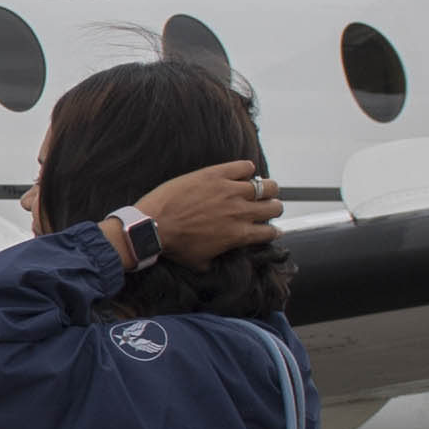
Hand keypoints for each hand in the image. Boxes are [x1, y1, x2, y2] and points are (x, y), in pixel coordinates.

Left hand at [120, 160, 281, 266]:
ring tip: (260, 188)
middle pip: (274, 207)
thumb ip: (217, 259)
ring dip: (267, 188)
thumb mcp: (200, 261)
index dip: (273, 230)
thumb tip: (220, 259)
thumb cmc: (175, 245)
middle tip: (265, 206)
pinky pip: (244, 166)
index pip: (269, 232)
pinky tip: (243, 172)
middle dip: (273, 208)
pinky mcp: (217, 174)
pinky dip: (247, 168)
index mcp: (239, 235)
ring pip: (267, 185)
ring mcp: (230, 191)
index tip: (270, 228)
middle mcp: (241, 212)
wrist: (154, 225)